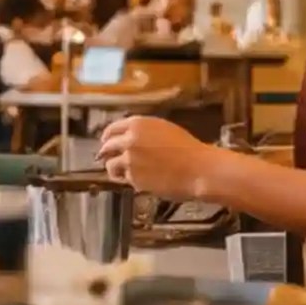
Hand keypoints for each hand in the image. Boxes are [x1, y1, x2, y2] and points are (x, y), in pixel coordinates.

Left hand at [97, 116, 217, 200]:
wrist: (199, 169)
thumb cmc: (189, 149)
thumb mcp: (166, 130)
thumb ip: (144, 133)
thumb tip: (131, 139)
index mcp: (138, 124)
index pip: (112, 128)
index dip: (107, 136)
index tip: (106, 141)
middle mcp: (130, 140)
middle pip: (107, 147)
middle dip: (106, 154)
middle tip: (109, 159)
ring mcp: (129, 160)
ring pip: (110, 165)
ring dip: (115, 169)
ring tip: (124, 173)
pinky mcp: (133, 178)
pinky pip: (124, 179)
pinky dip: (129, 180)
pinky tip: (141, 180)